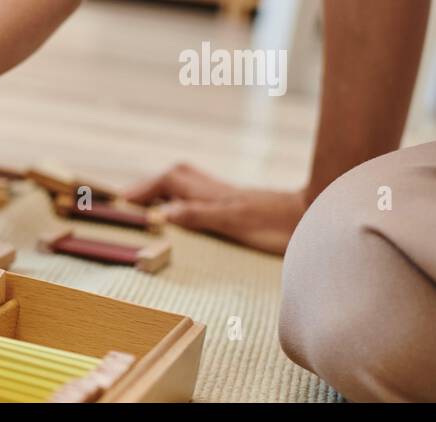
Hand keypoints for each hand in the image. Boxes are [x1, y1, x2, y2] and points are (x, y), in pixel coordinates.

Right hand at [124, 163, 306, 254]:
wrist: (323, 216)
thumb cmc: (283, 224)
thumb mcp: (238, 223)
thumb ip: (200, 215)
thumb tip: (162, 212)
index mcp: (213, 194)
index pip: (168, 180)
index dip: (143, 188)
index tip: (120, 200)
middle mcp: (219, 192)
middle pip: (176, 176)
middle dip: (149, 184)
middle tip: (127, 199)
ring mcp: (231, 198)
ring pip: (189, 183)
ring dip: (165, 188)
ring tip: (147, 202)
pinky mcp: (242, 207)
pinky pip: (202, 195)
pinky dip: (184, 198)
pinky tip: (186, 211)